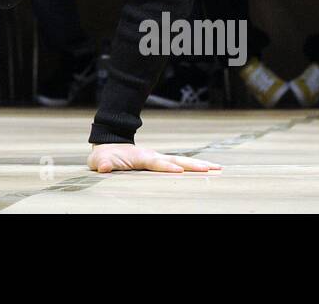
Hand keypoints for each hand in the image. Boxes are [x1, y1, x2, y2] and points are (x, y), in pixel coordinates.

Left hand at [89, 143, 221, 173]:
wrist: (108, 146)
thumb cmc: (104, 156)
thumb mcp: (99, 160)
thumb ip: (102, 163)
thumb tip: (103, 167)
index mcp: (141, 157)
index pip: (157, 163)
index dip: (167, 167)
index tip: (180, 170)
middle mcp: (153, 157)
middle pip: (177, 160)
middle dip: (194, 165)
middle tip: (212, 168)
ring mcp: (159, 160)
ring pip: (182, 162)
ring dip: (199, 165)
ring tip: (218, 168)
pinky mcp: (161, 164)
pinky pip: (180, 166)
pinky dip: (194, 168)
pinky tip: (207, 171)